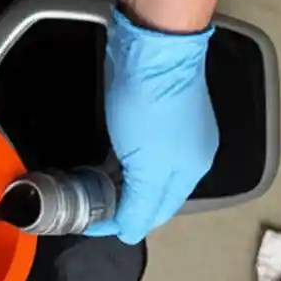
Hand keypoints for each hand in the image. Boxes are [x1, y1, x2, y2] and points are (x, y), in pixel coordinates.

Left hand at [85, 8, 218, 243]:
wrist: (153, 47)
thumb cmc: (153, 105)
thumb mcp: (146, 168)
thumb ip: (140, 205)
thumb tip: (130, 233)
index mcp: (192, 170)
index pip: (158, 212)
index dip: (125, 222)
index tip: (91, 223)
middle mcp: (189, 151)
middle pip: (154, 192)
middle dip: (124, 202)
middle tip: (88, 206)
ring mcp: (174, 127)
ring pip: (145, 169)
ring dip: (120, 181)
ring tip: (91, 186)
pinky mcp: (157, 106)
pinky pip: (138, 146)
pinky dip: (121, 160)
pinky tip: (103, 159)